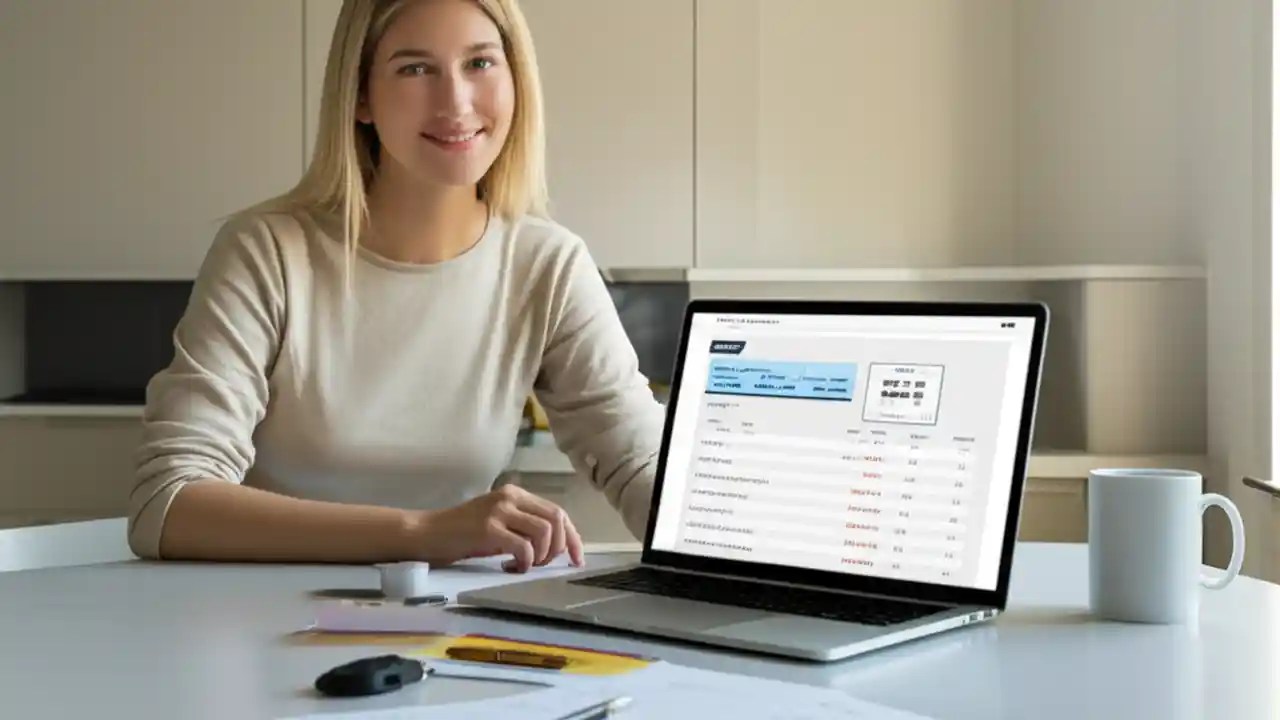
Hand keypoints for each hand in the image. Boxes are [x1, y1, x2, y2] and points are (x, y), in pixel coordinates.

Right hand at [416, 484, 584, 572]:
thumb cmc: (463, 533)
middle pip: (556, 520)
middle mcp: (511, 497)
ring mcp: (499, 511)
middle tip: (543, 565)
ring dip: (542, 556)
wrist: (427, 533)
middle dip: (559, 548)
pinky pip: (524, 547)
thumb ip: (524, 528)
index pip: (557, 512)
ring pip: (544, 532)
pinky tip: (510, 568)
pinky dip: (524, 563)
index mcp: (516, 494)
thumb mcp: (499, 524)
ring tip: (525, 566)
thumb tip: (558, 547)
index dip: (573, 538)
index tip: (577, 560)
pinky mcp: (488, 528)